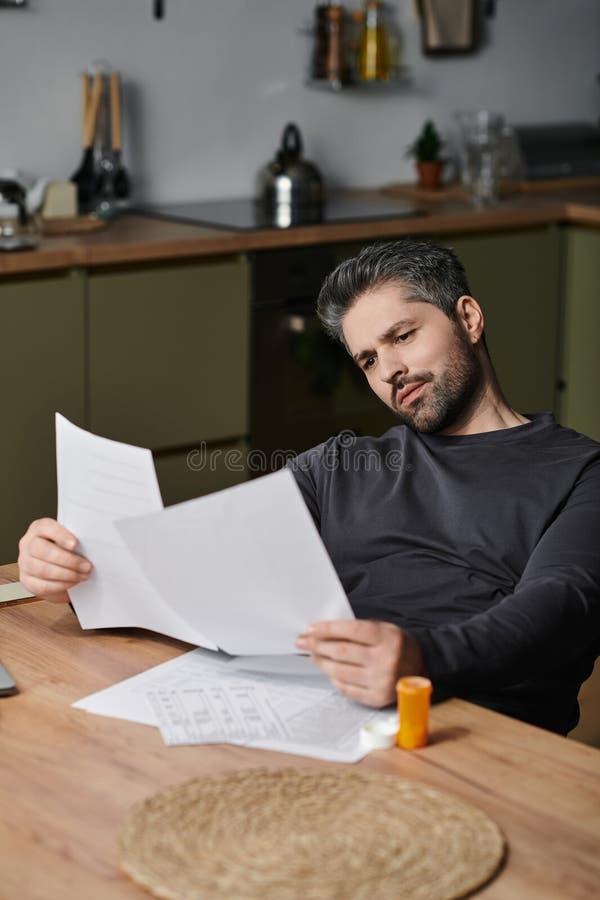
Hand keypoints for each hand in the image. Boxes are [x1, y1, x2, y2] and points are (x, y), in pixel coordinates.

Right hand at [18, 518, 91, 603]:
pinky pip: (42, 585)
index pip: (45, 528)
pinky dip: (61, 585)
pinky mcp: (27, 580)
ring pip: (43, 570)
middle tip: (86, 566)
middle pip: (43, 551)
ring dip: (67, 574)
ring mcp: (25, 563)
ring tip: (83, 575)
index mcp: (38, 529)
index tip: (75, 544)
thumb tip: (92, 544)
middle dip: (68, 560)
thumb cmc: (66, 550)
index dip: (60, 535)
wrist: (58, 569)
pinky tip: (74, 582)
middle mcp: (28, 544)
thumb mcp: (70, 540)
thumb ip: (76, 539)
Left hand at [296, 619, 425, 707]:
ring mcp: (380, 681)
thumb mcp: (383, 629)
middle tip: (303, 641)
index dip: (327, 629)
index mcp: (386, 638)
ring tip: (312, 654)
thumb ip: (357, 630)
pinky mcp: (377, 698)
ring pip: (340, 671)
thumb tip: (324, 632)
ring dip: (321, 662)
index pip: (350, 631)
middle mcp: (384, 660)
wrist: (423, 668)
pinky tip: (329, 671)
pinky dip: (335, 679)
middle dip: (317, 645)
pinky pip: (347, 688)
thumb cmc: (396, 645)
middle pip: (341, 651)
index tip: (310, 628)